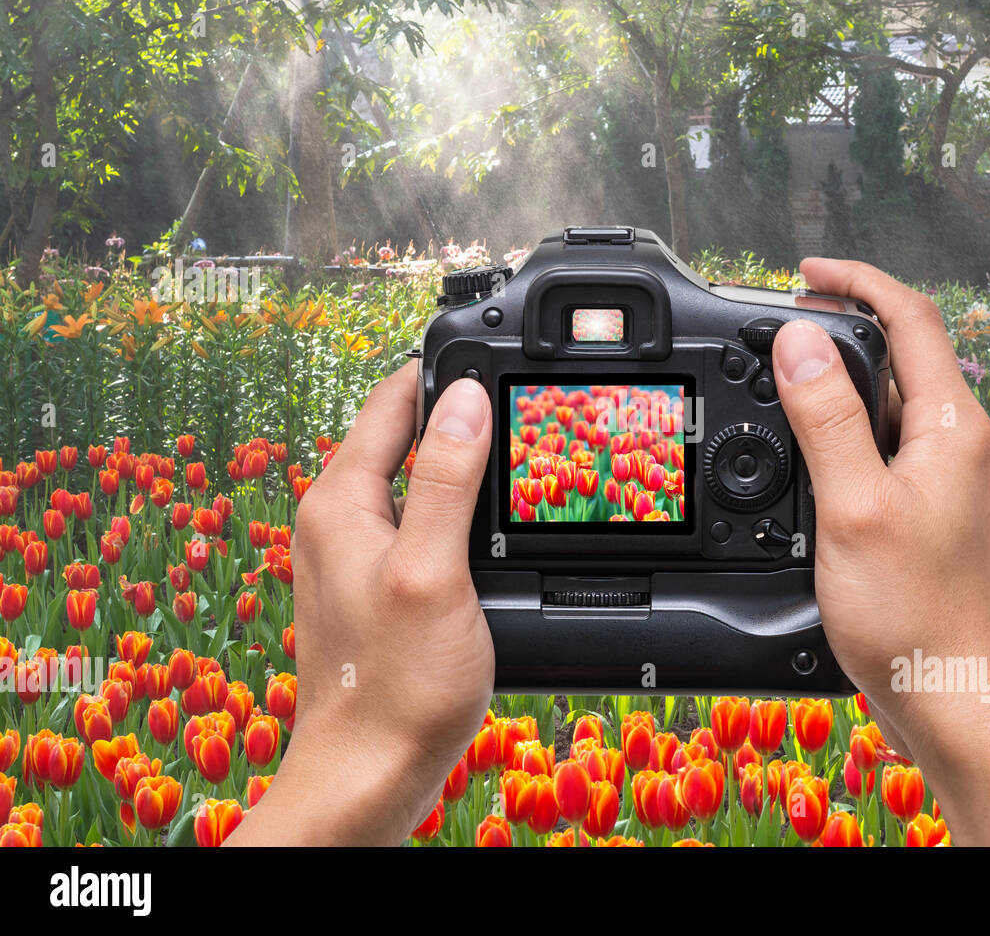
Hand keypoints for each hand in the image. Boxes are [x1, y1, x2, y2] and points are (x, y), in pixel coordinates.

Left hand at [227, 363, 494, 844]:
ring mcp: (355, 556)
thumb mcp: (432, 569)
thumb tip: (464, 397)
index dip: (443, 369)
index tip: (494, 350)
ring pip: (414, 481)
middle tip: (518, 400)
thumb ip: (447, 479)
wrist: (370, 774)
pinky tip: (492, 528)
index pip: (391, 400)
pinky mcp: (377, 588)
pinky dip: (456, 512)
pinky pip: (419, 525)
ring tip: (515, 453)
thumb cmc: (395, 687)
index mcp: (339, 502)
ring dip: (460, 464)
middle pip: (402, 436)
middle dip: (458, 412)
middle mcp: (338, 521)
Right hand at [772, 259, 989, 845]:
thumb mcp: (852, 508)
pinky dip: (856, 436)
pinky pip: (899, 451)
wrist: (964, 707)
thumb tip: (799, 338)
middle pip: (908, 356)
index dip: (856, 282)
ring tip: (789, 388)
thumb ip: (825, 418)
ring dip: (848, 385)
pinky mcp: (945, 519)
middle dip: (846, 328)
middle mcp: (968, 446)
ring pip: (901, 407)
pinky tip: (818, 464)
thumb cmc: (919, 621)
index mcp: (956, 429)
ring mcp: (961, 484)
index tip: (804, 271)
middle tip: (783, 327)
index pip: (910, 318)